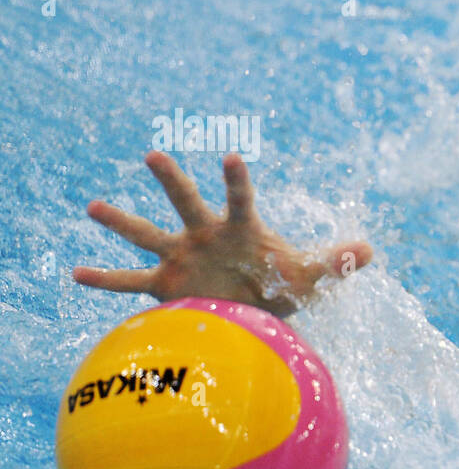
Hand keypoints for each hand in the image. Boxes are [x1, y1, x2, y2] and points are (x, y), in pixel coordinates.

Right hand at [72, 151, 372, 317]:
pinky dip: (104, 280)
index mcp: (240, 228)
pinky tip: (76, 272)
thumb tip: (371, 250)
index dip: (237, 180)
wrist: (252, 314)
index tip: (232, 157)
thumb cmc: (279, 287)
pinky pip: (129, 282)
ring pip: (147, 234)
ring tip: (93, 206)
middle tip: (154, 154)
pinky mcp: (165, 285)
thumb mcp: (308, 276)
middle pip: (186, 202)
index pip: (240, 198)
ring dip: (121, 221)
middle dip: (172, 181)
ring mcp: (181, 257)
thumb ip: (336, 262)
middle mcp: (205, 235)